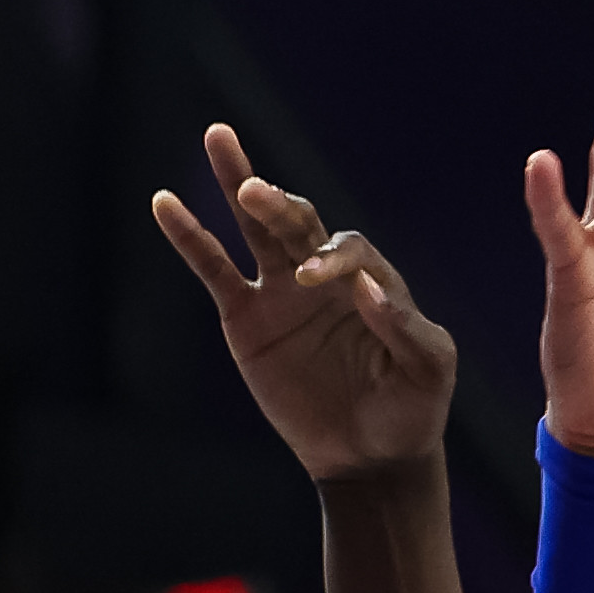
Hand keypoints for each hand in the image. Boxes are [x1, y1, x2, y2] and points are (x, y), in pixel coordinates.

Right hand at [151, 124, 459, 483]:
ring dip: (238, 184)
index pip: (347, 248)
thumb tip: (366, 286)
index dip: (333, 257)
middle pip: (298, 221)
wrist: (369, 455)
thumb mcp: (428, 369)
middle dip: (277, 202)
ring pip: (255, 228)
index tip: (315, 280)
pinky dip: (191, 237)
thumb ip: (406, 327)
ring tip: (219, 136)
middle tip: (255, 190)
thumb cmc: (410, 408)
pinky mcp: (245, 317)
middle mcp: (323, 274)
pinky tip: (165, 203)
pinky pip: (214, 271)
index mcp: (370, 278)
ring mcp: (280, 292)